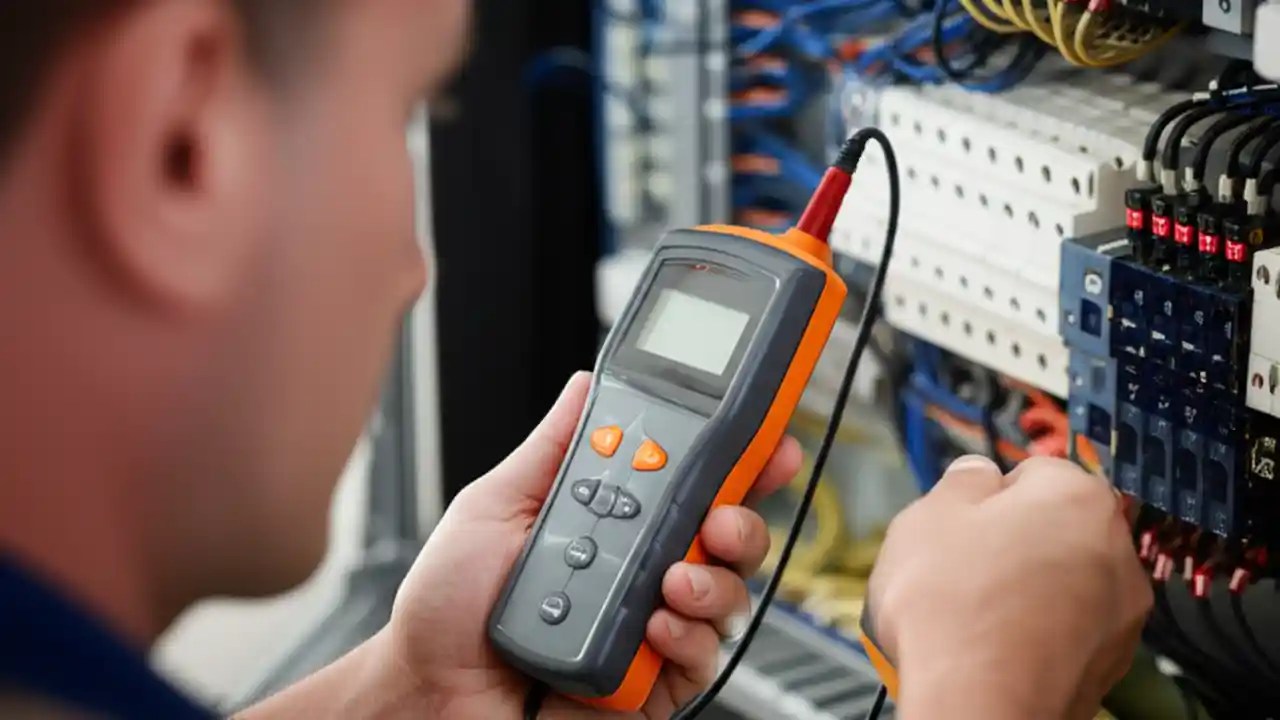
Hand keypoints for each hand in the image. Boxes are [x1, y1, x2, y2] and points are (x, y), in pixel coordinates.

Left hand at [386, 372, 801, 717]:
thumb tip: (585, 386)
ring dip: (711, 583)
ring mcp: (652, 627)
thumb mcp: (494, 506)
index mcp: (613, 524)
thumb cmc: (448, 609)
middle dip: (740, 520)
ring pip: (728, 597)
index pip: (691, 484)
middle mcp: (641, 572)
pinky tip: (653, 627)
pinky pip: (704, 659)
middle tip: (717, 519)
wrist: (429, 692)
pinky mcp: (654, 683)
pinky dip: (687, 638)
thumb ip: (552, 449)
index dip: (737, 461)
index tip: (768, 439)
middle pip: (727, 537)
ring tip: (669, 582)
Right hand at [866, 456, 1151, 719]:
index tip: (963, 521)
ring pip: (1064, 582)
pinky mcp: (1110, 667)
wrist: (979, 707)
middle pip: (1055, 529)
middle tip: (962, 565)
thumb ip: (962, 482)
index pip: (1033, 471)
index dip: (989, 496)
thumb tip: (979, 476)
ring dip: (1027, 589)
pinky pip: (1068, 632)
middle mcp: (1117, 550)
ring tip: (973, 614)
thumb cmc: (955, 606)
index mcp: (1079, 496)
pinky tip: (994, 647)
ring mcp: (1122, 615)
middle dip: (1012, 542)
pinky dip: (1037, 634)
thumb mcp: (930, 516)